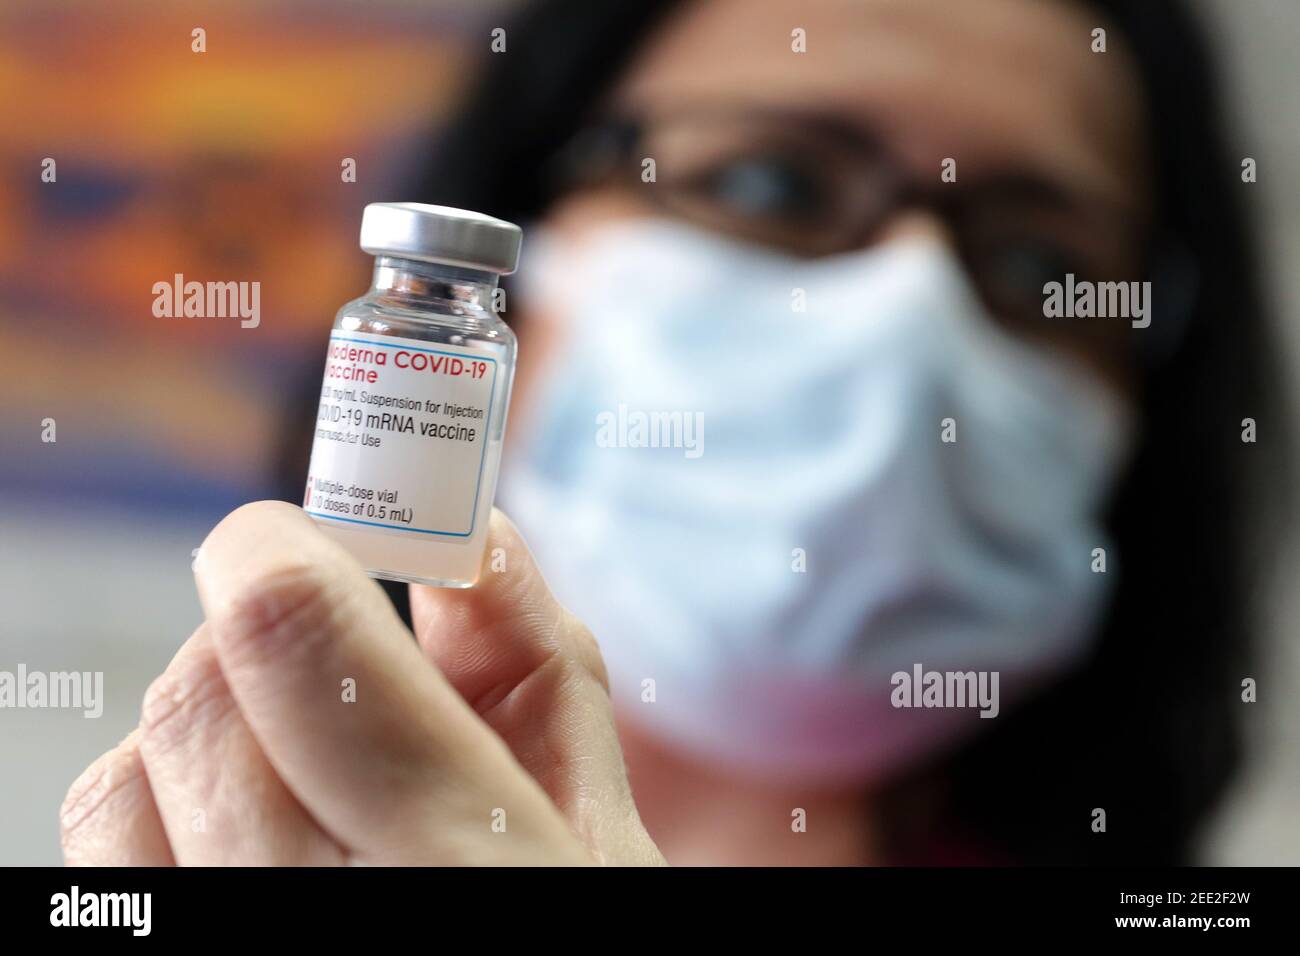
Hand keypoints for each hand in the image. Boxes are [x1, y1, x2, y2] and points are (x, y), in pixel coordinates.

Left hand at [59, 501, 663, 865]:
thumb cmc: (571, 948)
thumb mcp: (606, 844)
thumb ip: (541, 671)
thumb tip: (474, 534)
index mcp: (465, 860)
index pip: (288, 632)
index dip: (281, 546)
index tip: (309, 536)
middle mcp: (318, 916)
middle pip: (199, 689)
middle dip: (257, 632)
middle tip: (328, 653)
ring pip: (121, 778)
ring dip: (201, 732)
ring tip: (291, 762)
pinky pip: (102, 870)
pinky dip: (154, 817)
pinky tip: (242, 840)